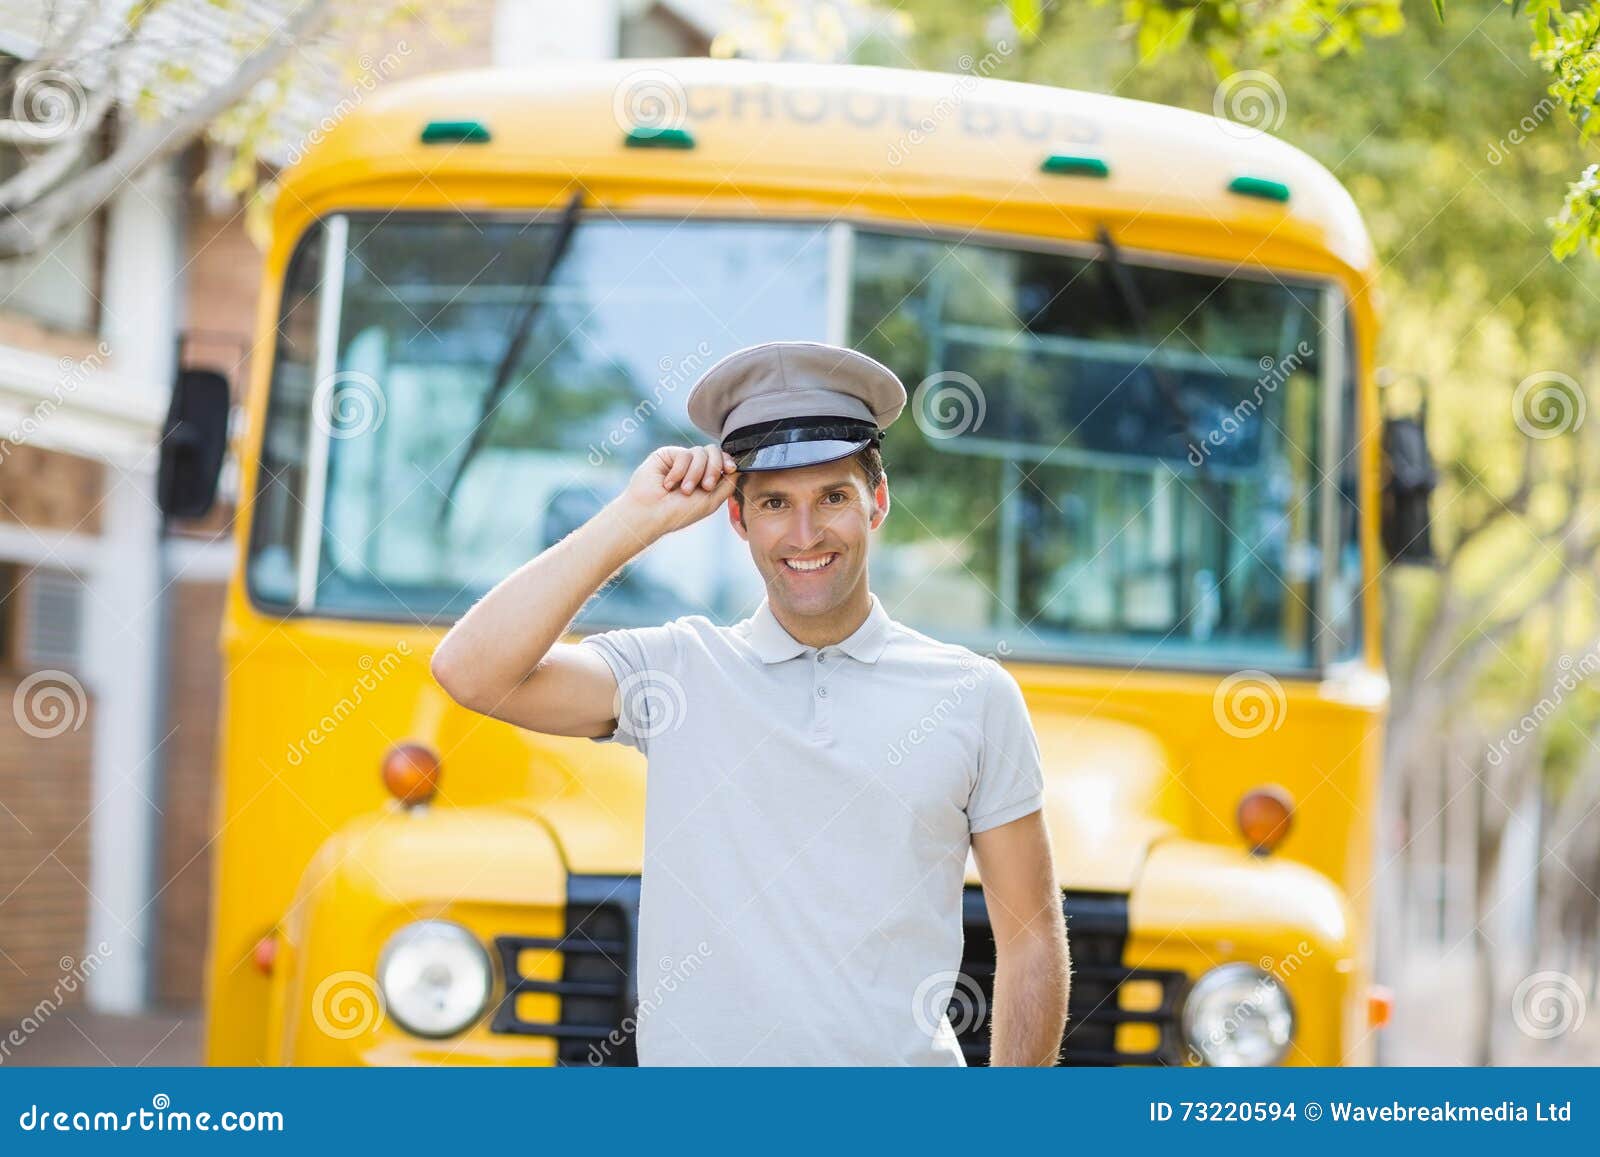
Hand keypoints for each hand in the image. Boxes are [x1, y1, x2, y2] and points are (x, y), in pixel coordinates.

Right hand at [616, 443, 738, 539]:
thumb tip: (740, 466)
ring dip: (695, 473)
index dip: (728, 461)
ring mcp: (681, 460)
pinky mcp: (667, 454)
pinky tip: (668, 484)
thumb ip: (728, 483)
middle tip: (705, 486)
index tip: (730, 468)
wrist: (652, 513)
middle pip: (714, 452)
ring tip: (684, 490)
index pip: (722, 460)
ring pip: (700, 452)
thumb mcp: (711, 501)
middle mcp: (694, 467)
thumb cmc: (680, 512)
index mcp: (706, 478)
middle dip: (714, 468)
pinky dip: (679, 471)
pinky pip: (684, 454)